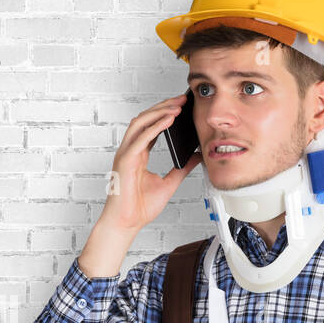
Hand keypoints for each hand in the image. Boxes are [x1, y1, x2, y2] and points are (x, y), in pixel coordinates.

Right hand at [102, 94, 203, 233]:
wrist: (127, 223)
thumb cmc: (139, 208)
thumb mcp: (169, 183)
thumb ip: (181, 169)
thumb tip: (197, 157)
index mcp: (138, 155)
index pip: (150, 127)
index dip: (165, 114)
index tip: (182, 106)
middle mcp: (130, 151)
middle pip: (145, 119)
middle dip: (163, 106)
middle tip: (182, 99)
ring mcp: (126, 154)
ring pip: (140, 122)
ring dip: (159, 111)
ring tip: (178, 105)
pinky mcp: (126, 161)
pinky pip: (141, 138)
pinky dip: (155, 126)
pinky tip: (169, 119)